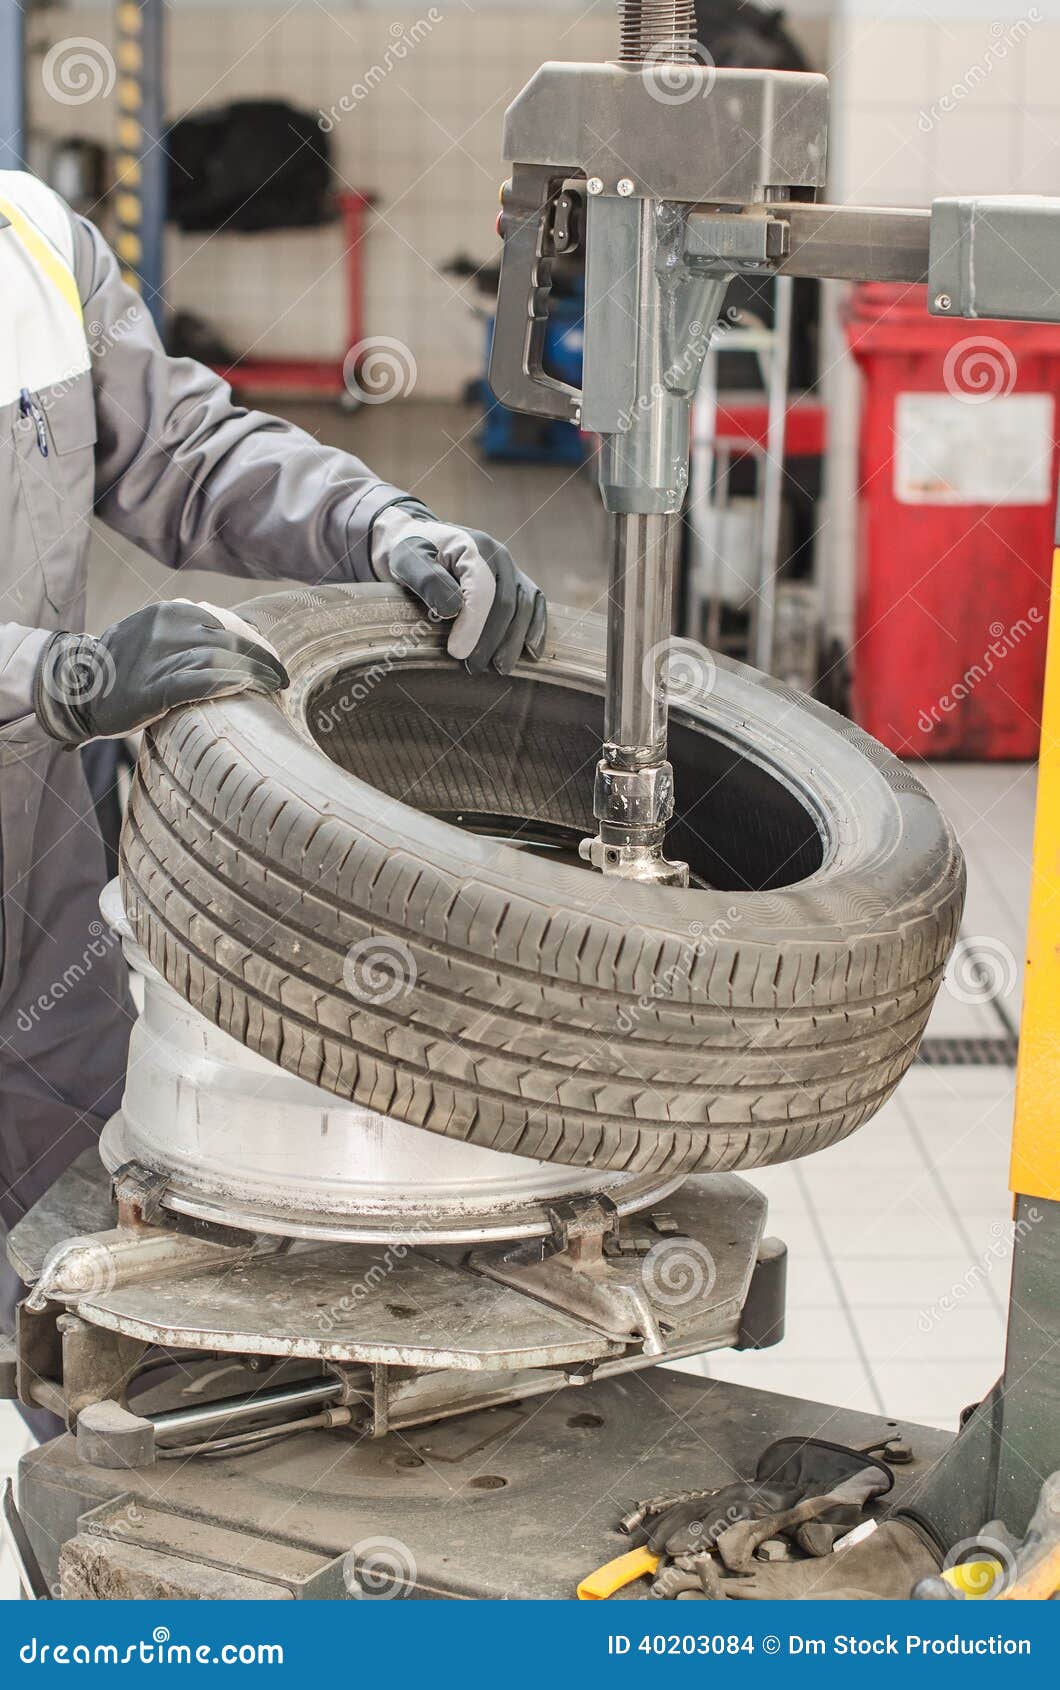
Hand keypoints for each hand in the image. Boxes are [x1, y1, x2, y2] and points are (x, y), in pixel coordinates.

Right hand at [34, 600, 288, 745]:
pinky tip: (248, 687)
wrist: (79, 689)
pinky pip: (200, 680)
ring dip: (255, 673)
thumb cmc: (127, 668)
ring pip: (221, 659)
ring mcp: (160, 656)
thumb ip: (188, 634)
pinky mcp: (155, 687)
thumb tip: (234, 643)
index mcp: (170, 612)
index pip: (226, 623)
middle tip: (282, 679)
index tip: (272, 661)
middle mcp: (167, 627)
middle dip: (262, 659)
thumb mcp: (155, 636)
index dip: (255, 643)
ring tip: (275, 687)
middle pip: (230, 640)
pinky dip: (229, 682)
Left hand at [371, 504, 546, 673]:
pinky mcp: (517, 582)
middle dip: (492, 639)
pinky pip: (535, 605)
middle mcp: (499, 556)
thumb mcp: (407, 561)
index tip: (457, 652)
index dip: (473, 624)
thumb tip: (452, 609)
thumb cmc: (411, 554)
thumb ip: (427, 580)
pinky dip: (535, 629)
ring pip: (524, 607)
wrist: (420, 543)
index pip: (481, 590)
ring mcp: (512, 569)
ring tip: (499, 668)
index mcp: (473, 547)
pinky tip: (531, 653)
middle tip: (473, 667)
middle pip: (506, 602)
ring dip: (513, 641)